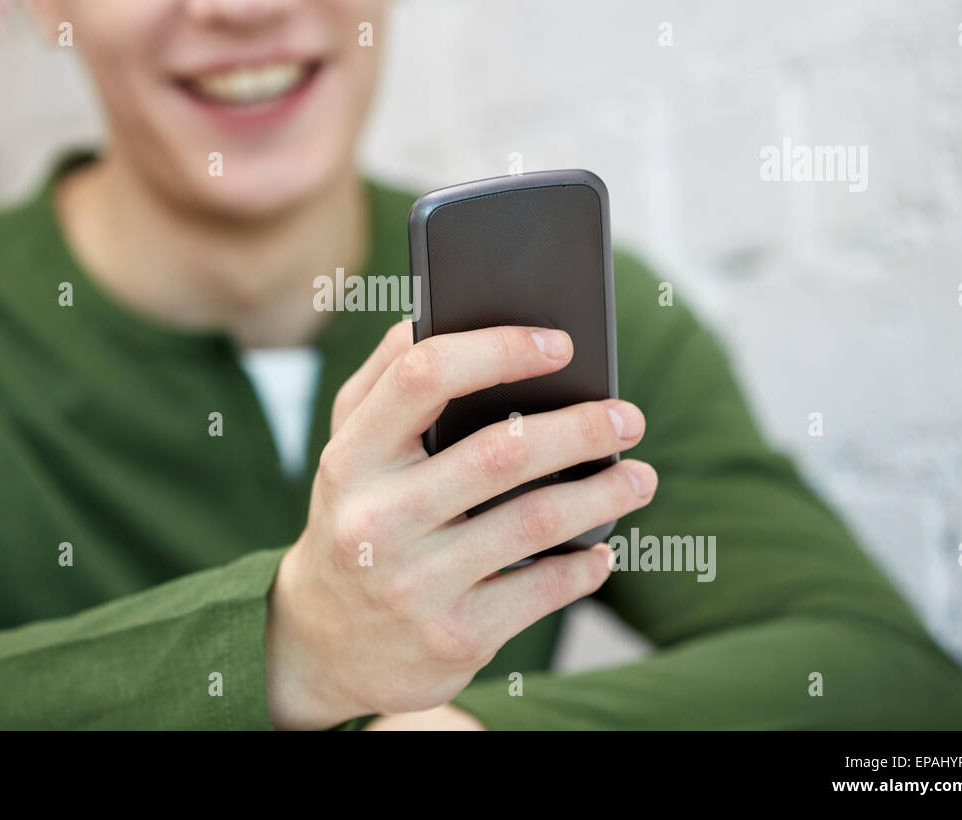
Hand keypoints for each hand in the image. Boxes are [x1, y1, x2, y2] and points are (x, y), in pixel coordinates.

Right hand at [265, 321, 656, 728]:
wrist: (323, 647)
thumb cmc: (354, 520)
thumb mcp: (347, 450)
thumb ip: (384, 378)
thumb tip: (431, 314)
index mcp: (352, 457)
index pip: (424, 375)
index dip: (500, 349)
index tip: (561, 346)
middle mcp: (378, 517)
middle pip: (503, 451)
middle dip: (582, 427)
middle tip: (628, 417)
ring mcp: (415, 582)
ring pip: (536, 520)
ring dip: (605, 493)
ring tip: (639, 477)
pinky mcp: (454, 636)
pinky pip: (542, 590)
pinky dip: (586, 565)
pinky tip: (601, 551)